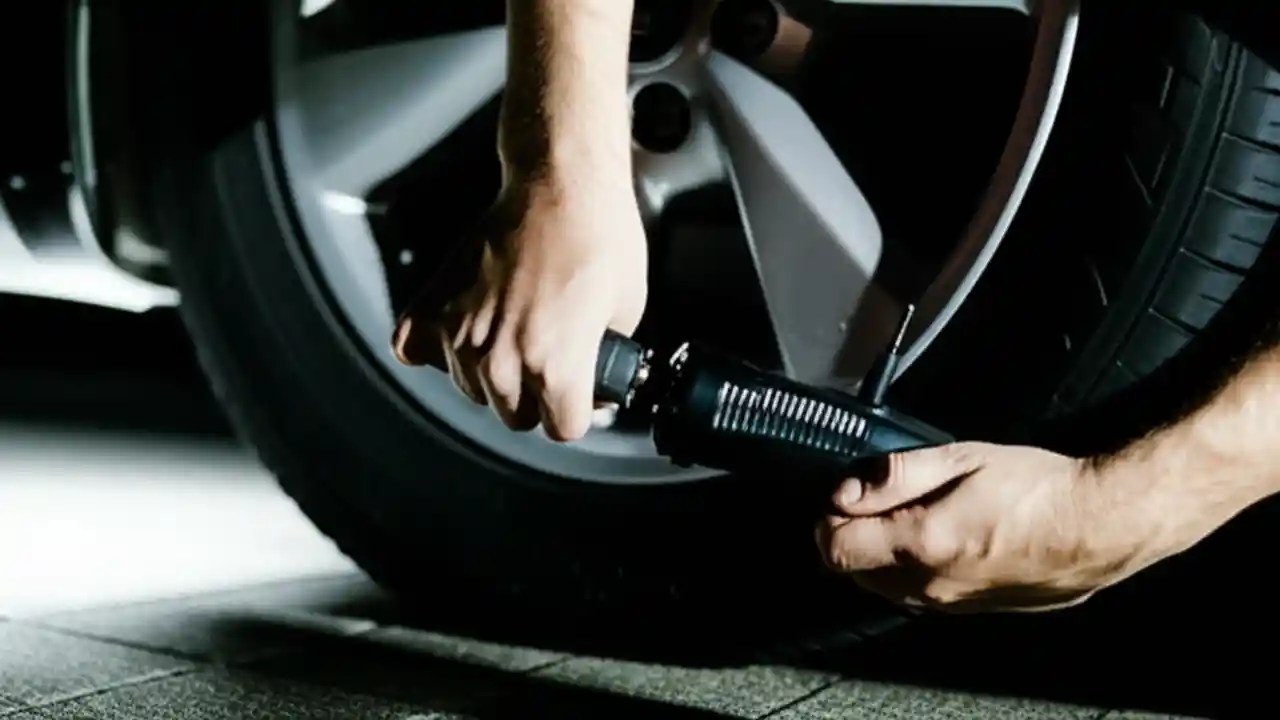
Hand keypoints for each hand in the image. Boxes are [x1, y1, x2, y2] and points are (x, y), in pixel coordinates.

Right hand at [392, 172, 647, 441]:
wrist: (560, 186)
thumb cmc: (598, 239)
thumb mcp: (627, 313)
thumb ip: (603, 362)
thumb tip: (595, 384)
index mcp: (554, 369)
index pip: (562, 428)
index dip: (577, 408)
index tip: (580, 392)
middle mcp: (502, 361)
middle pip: (515, 417)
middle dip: (535, 397)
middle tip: (548, 357)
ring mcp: (461, 335)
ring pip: (473, 389)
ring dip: (491, 373)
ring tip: (515, 329)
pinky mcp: (434, 305)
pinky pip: (415, 352)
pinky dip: (434, 348)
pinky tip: (464, 330)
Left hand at [816, 442, 1180, 613]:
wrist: (1098, 527)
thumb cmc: (1035, 487)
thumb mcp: (960, 459)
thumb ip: (894, 476)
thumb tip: (844, 491)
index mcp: (920, 543)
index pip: (835, 549)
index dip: (829, 520)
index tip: (843, 498)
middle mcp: (928, 585)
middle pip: (854, 574)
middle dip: (852, 538)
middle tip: (874, 503)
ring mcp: (951, 604)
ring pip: (885, 588)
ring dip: (880, 557)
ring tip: (910, 517)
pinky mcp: (971, 611)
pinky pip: (918, 597)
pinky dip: (910, 572)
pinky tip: (938, 540)